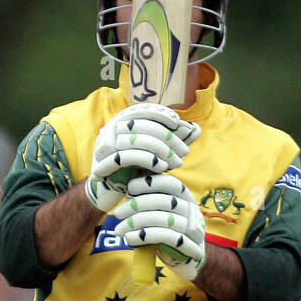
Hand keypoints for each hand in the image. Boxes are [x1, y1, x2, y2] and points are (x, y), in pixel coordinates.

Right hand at [84, 104, 200, 211]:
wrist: (111, 190)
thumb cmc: (136, 168)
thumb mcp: (156, 152)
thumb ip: (173, 141)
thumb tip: (196, 129)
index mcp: (122, 120)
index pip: (144, 111)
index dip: (162, 115)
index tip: (179, 125)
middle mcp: (111, 128)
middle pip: (144, 126)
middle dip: (168, 138)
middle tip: (185, 152)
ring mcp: (105, 145)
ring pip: (138, 140)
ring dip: (162, 151)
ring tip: (177, 163)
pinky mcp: (104, 162)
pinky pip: (129, 157)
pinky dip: (149, 160)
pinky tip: (162, 168)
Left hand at [115, 175, 205, 280]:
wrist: (184, 259)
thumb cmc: (166, 231)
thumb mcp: (161, 213)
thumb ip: (149, 200)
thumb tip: (127, 188)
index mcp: (186, 197)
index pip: (170, 183)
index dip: (149, 183)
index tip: (129, 188)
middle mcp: (192, 210)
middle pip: (164, 201)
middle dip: (137, 205)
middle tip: (118, 213)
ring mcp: (194, 228)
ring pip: (163, 220)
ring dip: (137, 223)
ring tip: (120, 229)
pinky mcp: (190, 246)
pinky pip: (166, 237)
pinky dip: (145, 236)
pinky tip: (130, 238)